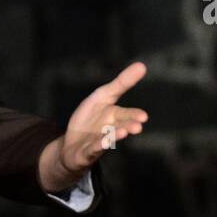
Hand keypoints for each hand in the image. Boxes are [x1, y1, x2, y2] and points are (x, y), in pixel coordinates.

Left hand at [57, 61, 148, 175]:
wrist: (72, 144)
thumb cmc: (90, 118)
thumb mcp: (102, 96)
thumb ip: (121, 83)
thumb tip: (142, 65)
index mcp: (113, 116)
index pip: (125, 114)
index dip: (133, 115)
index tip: (144, 116)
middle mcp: (109, 130)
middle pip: (119, 127)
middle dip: (128, 126)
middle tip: (138, 126)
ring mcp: (98, 142)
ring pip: (108, 139)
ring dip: (115, 136)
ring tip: (123, 132)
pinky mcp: (87, 152)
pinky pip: (92, 149)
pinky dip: (97, 146)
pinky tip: (103, 143)